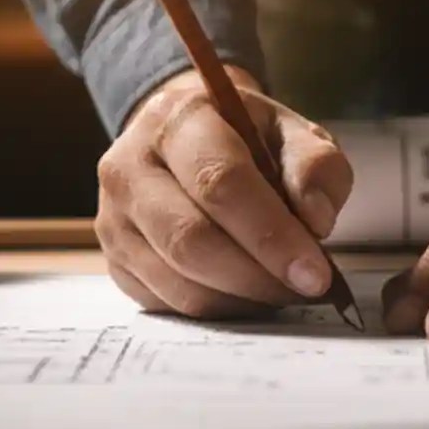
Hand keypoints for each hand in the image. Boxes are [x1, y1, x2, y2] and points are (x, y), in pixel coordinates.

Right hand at [95, 68, 353, 318]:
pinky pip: (168, 303)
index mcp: (179, 119)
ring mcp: (113, 218)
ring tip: (281, 287)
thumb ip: (314, 166)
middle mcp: (130, 167)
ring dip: (241, 297)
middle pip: (191, 240)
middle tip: (305, 287)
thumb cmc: (243, 136)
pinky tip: (247, 291)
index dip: (271, 235)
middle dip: (258, 276)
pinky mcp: (114, 260)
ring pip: (178, 282)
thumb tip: (315, 221)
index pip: (220, 183)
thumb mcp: (290, 131)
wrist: (183, 139)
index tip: (315, 272)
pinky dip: (218, 308)